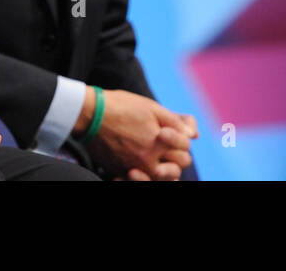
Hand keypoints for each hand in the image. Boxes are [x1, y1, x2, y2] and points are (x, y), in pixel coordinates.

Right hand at [77, 88, 196, 179]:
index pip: (185, 149)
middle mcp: (148, 159)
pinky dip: (142, 175)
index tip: (170, 130)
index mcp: (159, 142)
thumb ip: (175, 122)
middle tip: (166, 146)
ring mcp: (134, 167)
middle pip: (176, 168)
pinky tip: (140, 166)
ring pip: (159, 179)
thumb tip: (194, 135)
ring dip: (162, 170)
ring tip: (157, 160)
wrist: (90, 114)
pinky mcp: (121, 170)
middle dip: (176, 157)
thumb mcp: (151, 107)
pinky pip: (138, 180)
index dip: (181, 139)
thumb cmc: (121, 106)